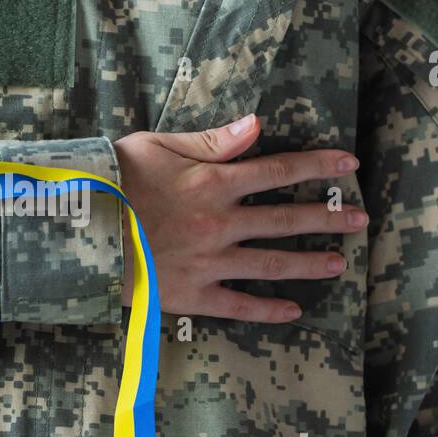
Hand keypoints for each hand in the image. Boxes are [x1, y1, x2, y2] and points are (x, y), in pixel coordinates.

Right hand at [114, 113, 364, 322]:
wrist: (77, 232)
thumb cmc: (112, 181)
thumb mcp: (157, 146)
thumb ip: (210, 141)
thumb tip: (256, 125)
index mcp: (214, 182)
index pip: (278, 170)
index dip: (317, 165)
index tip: (349, 164)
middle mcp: (221, 223)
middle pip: (287, 219)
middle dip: (328, 218)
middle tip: (360, 220)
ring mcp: (210, 262)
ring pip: (272, 263)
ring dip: (310, 263)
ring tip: (339, 264)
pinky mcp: (192, 295)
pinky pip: (238, 305)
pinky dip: (268, 310)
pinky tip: (293, 311)